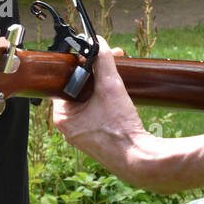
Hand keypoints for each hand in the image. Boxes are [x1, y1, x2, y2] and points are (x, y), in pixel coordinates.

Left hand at [52, 39, 143, 160]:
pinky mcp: (99, 142)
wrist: (141, 160)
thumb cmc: (121, 129)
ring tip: (117, 79)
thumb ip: (103, 63)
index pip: (63, 84)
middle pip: (77, 94)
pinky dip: (106, 106)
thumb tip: (100, 43)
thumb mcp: (111, 88)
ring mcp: (83, 137)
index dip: (78, 69)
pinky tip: (119, 98)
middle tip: (109, 66)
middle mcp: (69, 129)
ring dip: (102, 91)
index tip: (92, 59)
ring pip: (89, 106)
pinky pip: (97, 117)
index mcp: (62, 117)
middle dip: (93, 78)